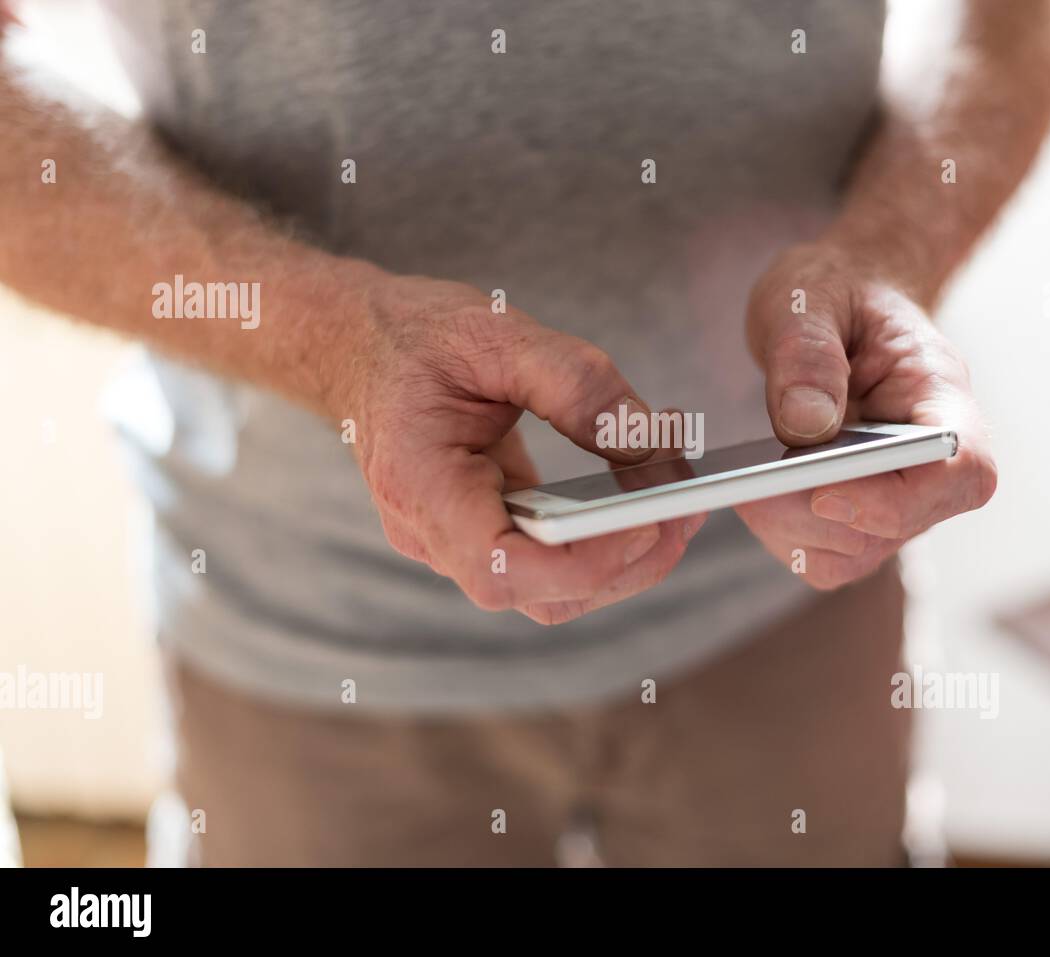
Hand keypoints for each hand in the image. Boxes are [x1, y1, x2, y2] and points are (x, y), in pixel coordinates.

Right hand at [330, 276, 701, 624]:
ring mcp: (456, 538)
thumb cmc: (414, 335)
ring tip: (678, 504)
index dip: (580, 565)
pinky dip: (601, 537)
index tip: (646, 525)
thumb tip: (650, 440)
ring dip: (621, 559)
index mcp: (420, 487)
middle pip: (537, 594)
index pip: (500, 570)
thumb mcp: (497, 335)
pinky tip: (642, 492)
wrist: (359, 341)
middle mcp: (432, 532)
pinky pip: (548, 557)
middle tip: (686, 515)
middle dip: (622, 568)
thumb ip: (576, 385)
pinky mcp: (485, 527)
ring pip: (549, 588)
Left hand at [736, 242, 996, 589]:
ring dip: (793, 528)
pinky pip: (829, 556)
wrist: (834, 305)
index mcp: (942, 392)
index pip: (964, 470)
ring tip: (746, 482)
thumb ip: (806, 352)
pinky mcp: (861, 514)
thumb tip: (806, 425)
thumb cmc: (833, 292)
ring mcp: (900, 493)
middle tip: (751, 481)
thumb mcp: (809, 297)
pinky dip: (784, 535)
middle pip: (902, 524)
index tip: (824, 490)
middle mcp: (933, 456)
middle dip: (818, 513)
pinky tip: (756, 493)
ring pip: (859, 551)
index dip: (901, 499)